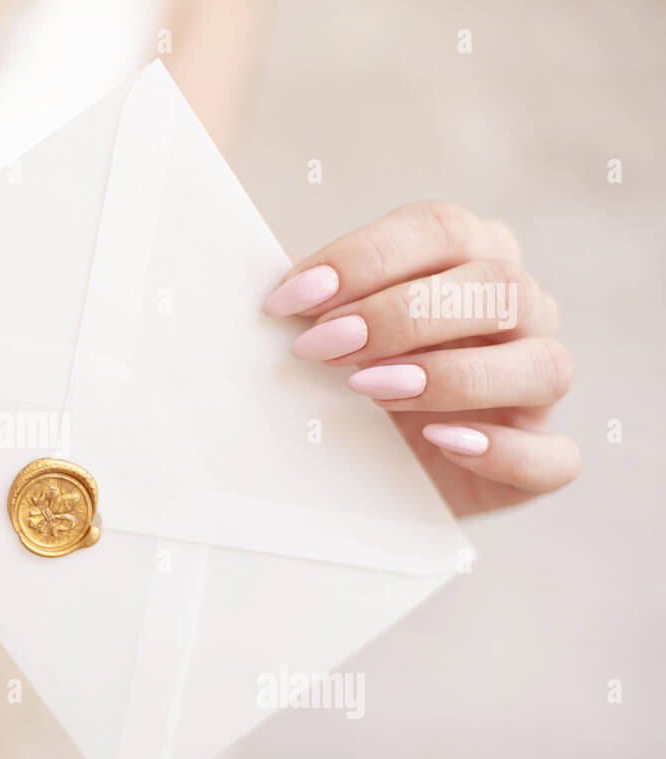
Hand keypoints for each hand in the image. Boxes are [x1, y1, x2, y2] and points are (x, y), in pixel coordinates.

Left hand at [264, 201, 579, 515]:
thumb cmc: (349, 374)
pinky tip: (439, 443)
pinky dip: (500, 451)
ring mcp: (539, 385)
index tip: (290, 299)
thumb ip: (316, 300)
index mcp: (473, 256)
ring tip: (369, 390)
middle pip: (497, 287)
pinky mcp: (542, 457)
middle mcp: (522, 311)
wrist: (374, 462)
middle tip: (321, 347)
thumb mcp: (331, 328)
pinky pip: (553, 457)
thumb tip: (272, 287)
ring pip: (543, 365)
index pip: (440, 228)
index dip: (362, 258)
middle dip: (399, 315)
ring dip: (450, 375)